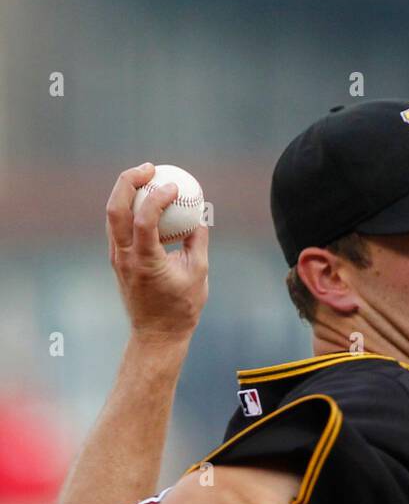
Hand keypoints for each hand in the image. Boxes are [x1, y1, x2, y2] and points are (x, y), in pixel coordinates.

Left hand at [106, 164, 208, 341]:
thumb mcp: (199, 273)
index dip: (158, 196)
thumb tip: (200, 212)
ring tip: (147, 177)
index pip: (144, 219)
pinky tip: (145, 200)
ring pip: (112, 214)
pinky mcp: (117, 259)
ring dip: (127, 191)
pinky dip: (129, 207)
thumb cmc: (181, 308)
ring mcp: (117, 257)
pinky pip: (118, 225)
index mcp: (145, 261)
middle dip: (129, 180)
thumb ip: (198, 240)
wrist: (157, 335)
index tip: (175, 186)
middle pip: (115, 207)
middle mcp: (124, 257)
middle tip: (150, 168)